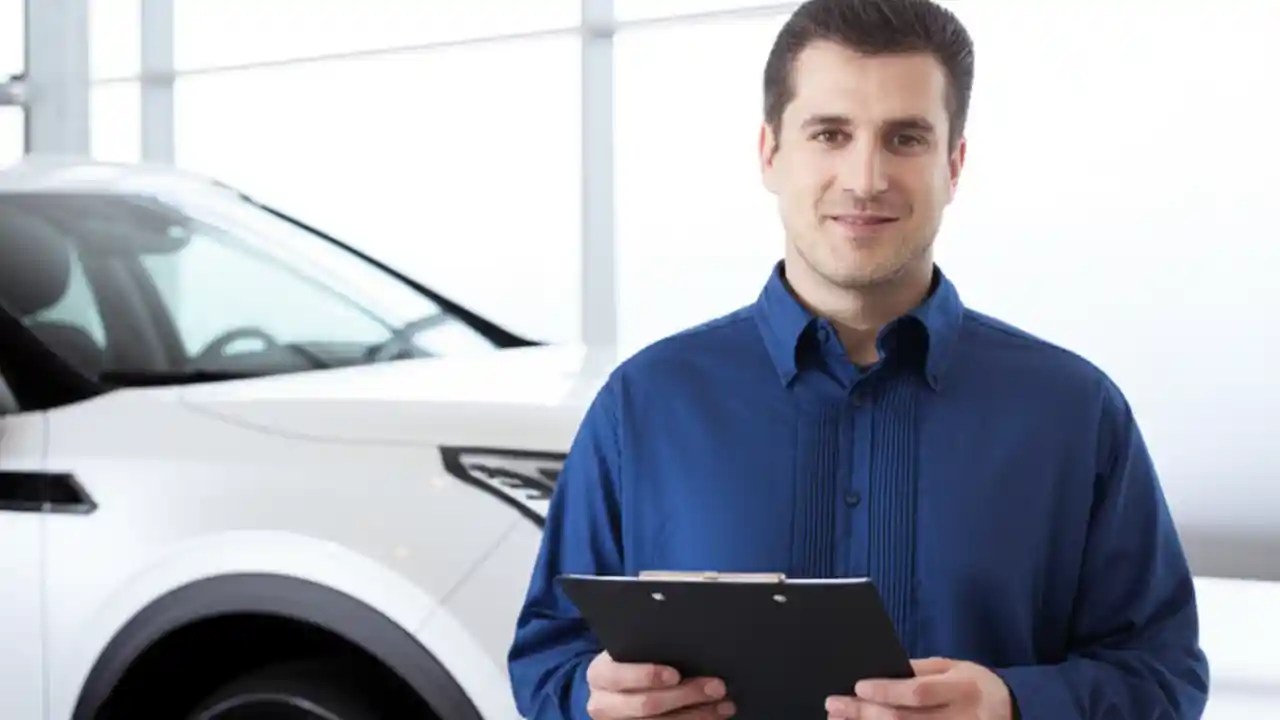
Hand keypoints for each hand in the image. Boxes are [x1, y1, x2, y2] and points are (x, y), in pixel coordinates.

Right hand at [585, 650, 736, 718]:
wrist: (613, 693)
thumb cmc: (630, 664)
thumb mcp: (630, 653)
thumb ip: (648, 649)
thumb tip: (690, 641)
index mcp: (600, 675)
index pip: (619, 676)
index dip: (647, 676)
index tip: (675, 674)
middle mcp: (603, 705)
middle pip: (646, 705)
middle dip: (685, 695)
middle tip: (716, 686)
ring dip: (698, 716)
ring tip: (724, 705)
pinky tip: (714, 717)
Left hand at [825, 658, 1012, 719]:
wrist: (1008, 713)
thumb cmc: (972, 686)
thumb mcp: (954, 668)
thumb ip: (919, 672)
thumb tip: (876, 674)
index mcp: (963, 689)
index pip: (919, 693)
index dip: (887, 692)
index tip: (857, 687)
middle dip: (865, 714)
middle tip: (834, 705)